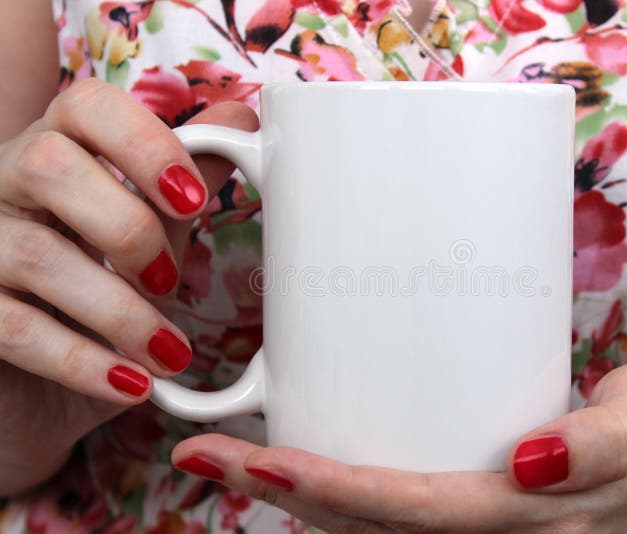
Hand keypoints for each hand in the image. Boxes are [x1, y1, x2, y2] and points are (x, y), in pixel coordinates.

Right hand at [0, 78, 257, 495]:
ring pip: (34, 253)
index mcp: (55, 153)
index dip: (145, 143)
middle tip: (168, 279)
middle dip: (127, 226)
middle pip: (48, 164)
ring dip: (119, 311)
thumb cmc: (97, 302)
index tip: (195, 200)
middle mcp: (3, 186)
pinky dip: (84, 360)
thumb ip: (181, 189)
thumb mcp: (147, 242)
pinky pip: (14, 326)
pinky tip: (133, 383)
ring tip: (169, 352)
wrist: (40, 392)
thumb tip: (242, 121)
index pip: (85, 105)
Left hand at [173, 359, 626, 531]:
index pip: (406, 510)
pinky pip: (399, 515)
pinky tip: (309, 470)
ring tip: (232, 461)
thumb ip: (604, 442)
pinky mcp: (486, 509)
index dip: (326, 489)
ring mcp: (487, 529)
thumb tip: (532, 458)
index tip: (254, 460)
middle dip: (280, 494)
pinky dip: (341, 499)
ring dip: (298, 498)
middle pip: (367, 525)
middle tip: (205, 457)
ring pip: (373, 528)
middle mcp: (494, 532)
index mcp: (526, 514)